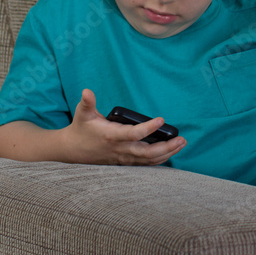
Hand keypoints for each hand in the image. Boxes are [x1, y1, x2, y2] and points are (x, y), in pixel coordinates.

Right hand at [63, 89, 186, 165]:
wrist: (73, 151)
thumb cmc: (81, 128)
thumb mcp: (82, 113)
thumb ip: (87, 102)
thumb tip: (87, 91)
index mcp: (111, 135)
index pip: (133, 134)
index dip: (148, 128)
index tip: (161, 119)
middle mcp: (119, 149)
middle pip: (146, 152)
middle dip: (166, 147)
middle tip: (182, 138)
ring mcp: (123, 158)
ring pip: (148, 160)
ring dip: (167, 153)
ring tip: (181, 143)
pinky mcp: (125, 162)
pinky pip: (145, 163)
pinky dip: (159, 159)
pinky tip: (171, 152)